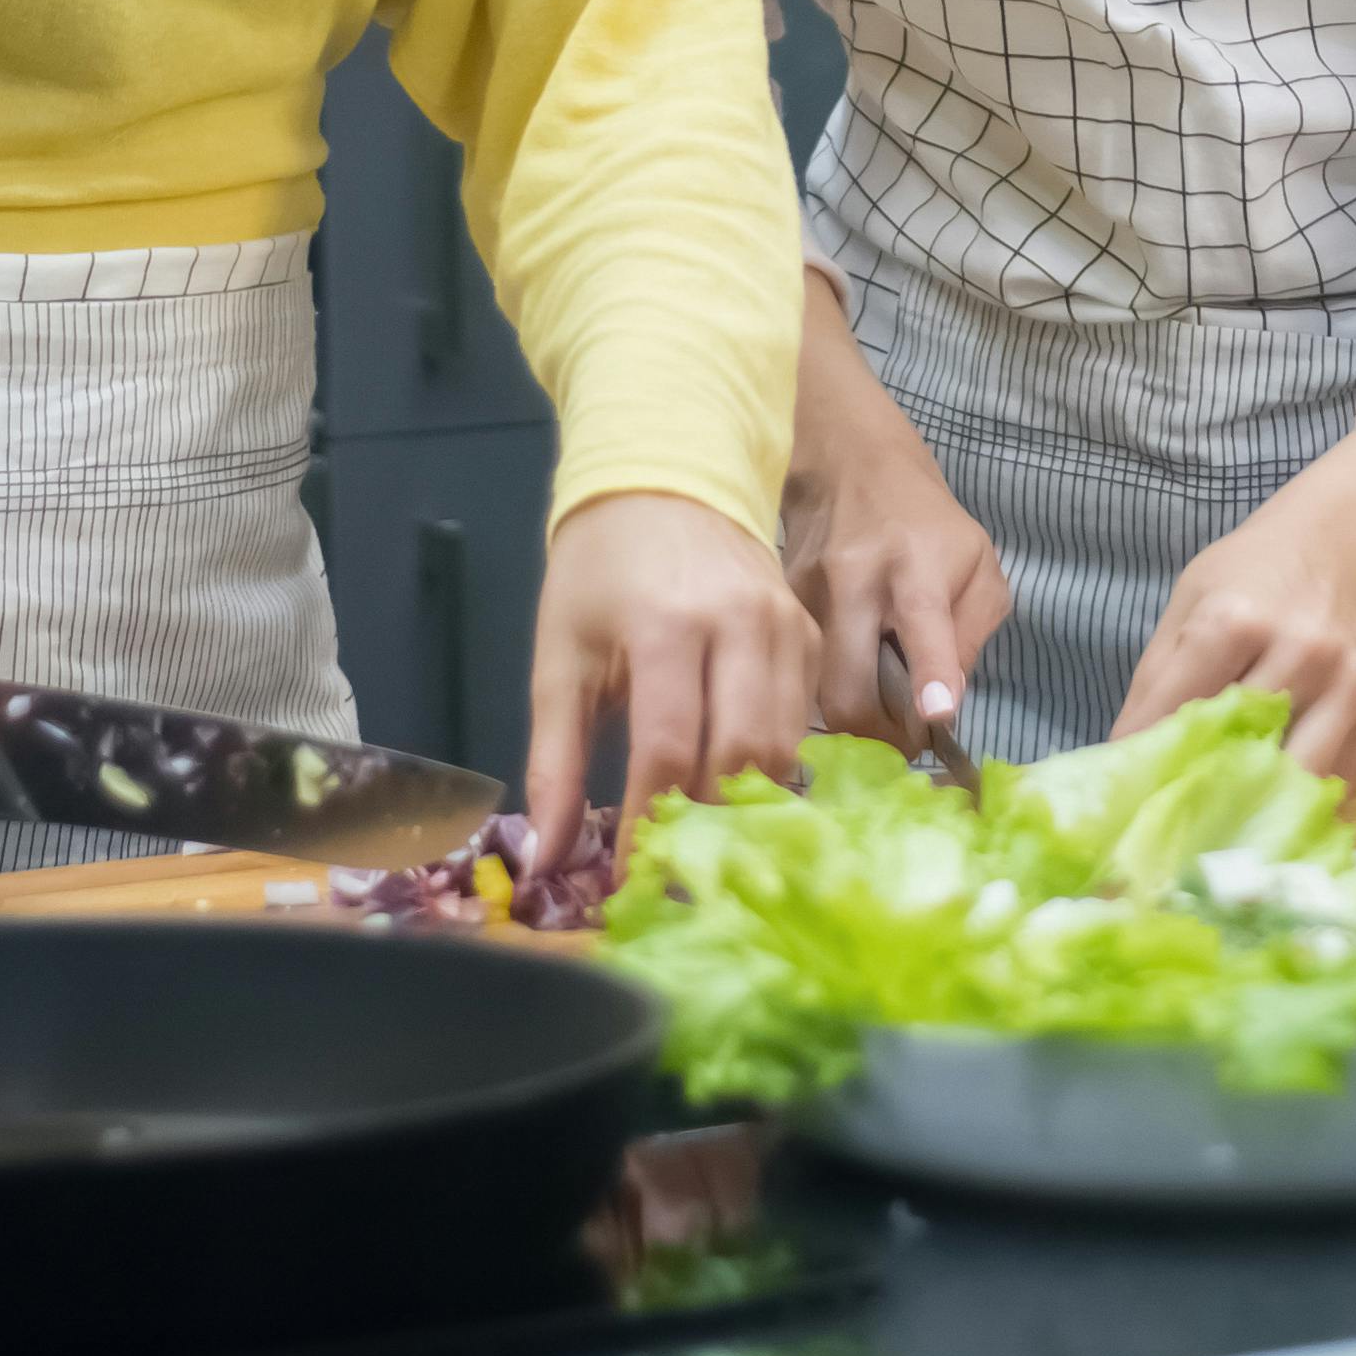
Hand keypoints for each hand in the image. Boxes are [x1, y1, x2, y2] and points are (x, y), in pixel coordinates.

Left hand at [521, 490, 816, 865]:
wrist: (665, 479)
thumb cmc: (599, 571)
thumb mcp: (560, 659)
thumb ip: (554, 763)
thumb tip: (546, 860)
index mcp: (666, 625)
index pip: (668, 751)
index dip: (650, 824)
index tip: (630, 877)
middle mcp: (739, 625)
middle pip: (739, 756)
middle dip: (706, 823)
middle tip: (673, 864)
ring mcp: (785, 627)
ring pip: (782, 747)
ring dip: (742, 802)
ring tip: (702, 836)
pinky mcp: (809, 634)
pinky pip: (802, 721)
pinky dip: (770, 764)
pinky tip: (733, 783)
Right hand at [778, 273, 1006, 753]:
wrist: (848, 465)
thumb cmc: (928, 526)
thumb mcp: (978, 567)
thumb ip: (971, 635)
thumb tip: (942, 703)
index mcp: (914, 567)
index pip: (922, 623)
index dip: (930, 674)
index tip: (937, 716)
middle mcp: (854, 581)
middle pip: (849, 687)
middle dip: (879, 735)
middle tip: (904, 742)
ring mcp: (806, 597)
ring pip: (817, 692)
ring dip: (852, 721)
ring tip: (880, 716)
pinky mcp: (779, 608)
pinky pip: (800, 671)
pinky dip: (826, 691)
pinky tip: (848, 683)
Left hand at [1112, 387, 1355, 785]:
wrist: (1344, 548)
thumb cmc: (1253, 579)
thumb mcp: (1190, 604)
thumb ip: (1156, 681)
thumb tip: (1125, 762)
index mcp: (1236, 622)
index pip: (1181, 714)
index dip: (1151, 761)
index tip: (1133, 799)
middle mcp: (1302, 651)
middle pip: (1244, 756)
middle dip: (1209, 795)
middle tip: (1185, 823)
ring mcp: (1353, 682)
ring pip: (1301, 780)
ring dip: (1267, 805)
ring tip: (1237, 820)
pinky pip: (1348, 778)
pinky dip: (1315, 794)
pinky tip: (1293, 787)